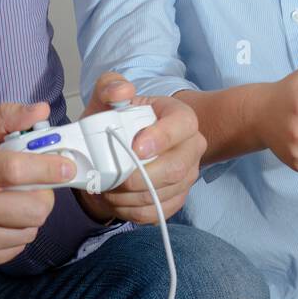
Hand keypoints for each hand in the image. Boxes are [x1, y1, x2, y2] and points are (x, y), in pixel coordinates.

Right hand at [0, 101, 76, 269]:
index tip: (66, 166)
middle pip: (32, 209)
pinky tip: (4, 220)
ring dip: (32, 215)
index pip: (16, 170)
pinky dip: (17, 234)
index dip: (48, 169)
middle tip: (38, 187)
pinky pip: (16, 249)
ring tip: (16, 202)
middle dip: (45, 196)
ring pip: (29, 231)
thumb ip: (4, 118)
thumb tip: (40, 111)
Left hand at [73, 71, 205, 224]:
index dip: (161, 138)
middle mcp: (191, 146)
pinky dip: (132, 210)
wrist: (116, 147)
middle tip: (111, 176)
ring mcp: (187, 174)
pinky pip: (158, 212)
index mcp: (179, 116)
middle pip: (176, 168)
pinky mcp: (176, 198)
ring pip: (164, 193)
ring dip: (129, 196)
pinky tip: (116, 200)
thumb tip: (122, 91)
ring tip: (107, 187)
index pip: (183, 124)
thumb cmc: (116, 120)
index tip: (135, 148)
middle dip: (140, 177)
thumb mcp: (107, 98)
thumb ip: (110, 86)